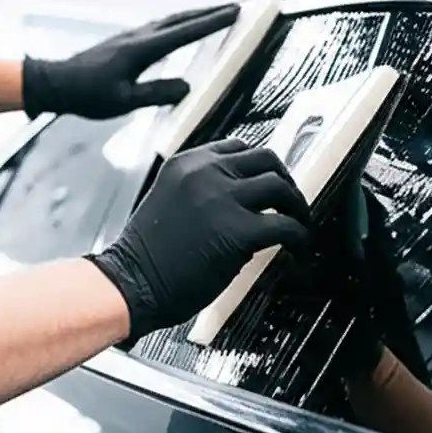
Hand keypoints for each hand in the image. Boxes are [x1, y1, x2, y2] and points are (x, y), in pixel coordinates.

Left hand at [22, 4, 237, 118]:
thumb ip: (156, 93)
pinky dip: (182, 22)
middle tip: (239, 4)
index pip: (185, 32)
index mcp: (142, 49)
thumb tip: (187, 88)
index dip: (212, 22)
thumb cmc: (88, 96)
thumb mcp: (124, 102)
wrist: (56, 83)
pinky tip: (185, 25)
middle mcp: (140, 37)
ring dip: (198, 14)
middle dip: (212, 10)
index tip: (236, 11)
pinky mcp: (128, 41)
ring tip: (220, 11)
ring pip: (173, 19)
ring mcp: (133, 36)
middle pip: (183, 18)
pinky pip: (163, 26)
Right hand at [87, 138, 311, 339]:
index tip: (272, 184)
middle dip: (285, 181)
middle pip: (267, 159)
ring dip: (298, 208)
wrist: (129, 285)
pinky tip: (300, 256)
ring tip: (301, 229)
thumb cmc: (146, 258)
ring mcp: (222, 199)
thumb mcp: (169, 203)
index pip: (238, 147)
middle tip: (293, 205)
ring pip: (282, 186)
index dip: (261, 167)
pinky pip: (287, 227)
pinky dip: (301, 242)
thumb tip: (244, 203)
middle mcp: (205, 172)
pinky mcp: (238, 231)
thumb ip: (201, 192)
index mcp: (187, 163)